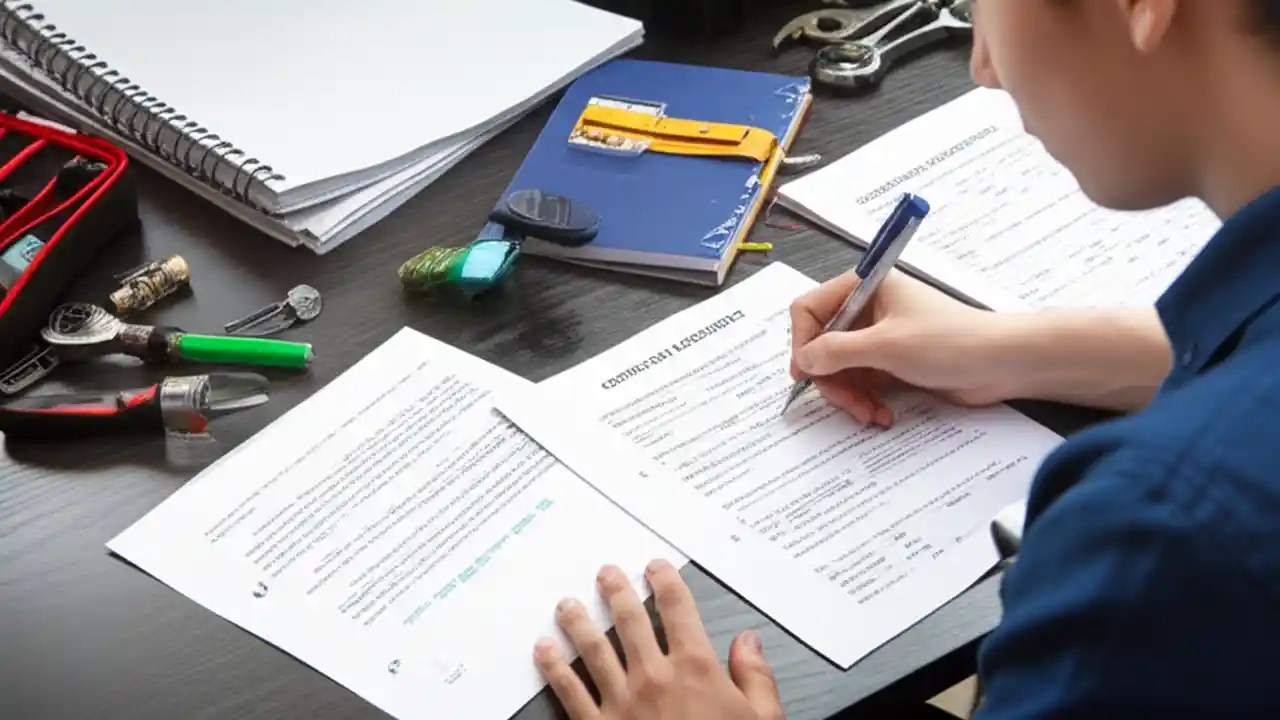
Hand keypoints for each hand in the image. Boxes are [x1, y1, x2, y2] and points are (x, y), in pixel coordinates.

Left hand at [534, 559, 783, 719]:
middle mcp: (654, 677)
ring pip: (593, 648)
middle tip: (605, 573)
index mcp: (695, 669)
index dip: (665, 582)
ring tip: (567, 604)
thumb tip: (749, 640)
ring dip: (578, 622)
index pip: (678, 610)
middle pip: (629, 620)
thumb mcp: (761, 719)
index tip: (655, 568)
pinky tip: (543, 649)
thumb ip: (755, 677)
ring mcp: (622, 702)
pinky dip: (553, 667)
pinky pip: (570, 692)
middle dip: (616, 592)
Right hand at [789, 268, 1008, 424]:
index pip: (811, 308)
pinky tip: (882, 415)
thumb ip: (837, 351)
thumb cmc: (949, 341)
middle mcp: (868, 309)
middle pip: (823, 345)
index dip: (802, 341)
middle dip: (832, 379)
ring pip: (840, 369)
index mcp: (865, 288)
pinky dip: (866, 401)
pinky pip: (862, 383)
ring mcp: (880, 338)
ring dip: (850, 396)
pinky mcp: (893, 363)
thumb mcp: (886, 345)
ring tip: (871, 415)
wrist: (1002, 363)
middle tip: (847, 404)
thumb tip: (803, 360)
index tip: (805, 373)